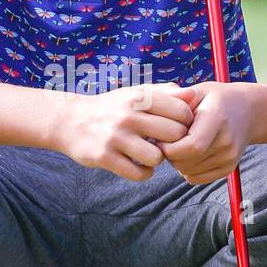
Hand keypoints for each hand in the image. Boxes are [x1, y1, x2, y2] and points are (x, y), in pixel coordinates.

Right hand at [54, 82, 194, 180]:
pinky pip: (139, 173)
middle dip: (174, 143)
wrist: (70, 120)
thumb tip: (195, 94)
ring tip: (149, 154)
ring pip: (157, 158)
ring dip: (157, 160)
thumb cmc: (113, 107)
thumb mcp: (137, 93)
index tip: (176, 127)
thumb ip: (167, 93)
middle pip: (175, 135)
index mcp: (140, 97)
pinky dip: (143, 173)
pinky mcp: (104, 157)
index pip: (183, 111)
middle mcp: (128, 115)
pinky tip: (137, 165)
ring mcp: (115, 137)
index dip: (185, 123)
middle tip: (164, 144)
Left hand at [155, 82, 254, 183]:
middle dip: (169, 154)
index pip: (191, 146)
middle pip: (186, 162)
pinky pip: (196, 178)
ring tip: (180, 144)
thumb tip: (153, 118)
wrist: (248, 110)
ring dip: (177, 162)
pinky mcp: (228, 168)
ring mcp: (230, 157)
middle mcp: (226, 141)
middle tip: (167, 140)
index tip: (161, 135)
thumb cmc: (216, 99)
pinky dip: (186, 169)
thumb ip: (176, 103)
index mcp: (217, 118)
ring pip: (188, 172)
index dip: (170, 146)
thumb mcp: (197, 92)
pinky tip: (189, 153)